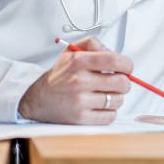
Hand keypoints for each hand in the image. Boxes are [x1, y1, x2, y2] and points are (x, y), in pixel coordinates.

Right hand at [18, 37, 132, 124]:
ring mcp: (80, 101)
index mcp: (78, 61)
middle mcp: (79, 81)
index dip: (127, 65)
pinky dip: (109, 112)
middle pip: (122, 83)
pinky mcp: (80, 119)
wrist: (36, 99)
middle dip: (124, 82)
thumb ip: (93, 44)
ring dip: (116, 98)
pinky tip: (100, 106)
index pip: (115, 61)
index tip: (126, 68)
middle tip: (116, 82)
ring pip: (118, 101)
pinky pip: (110, 117)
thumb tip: (113, 52)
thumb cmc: (58, 76)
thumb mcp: (71, 51)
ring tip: (104, 94)